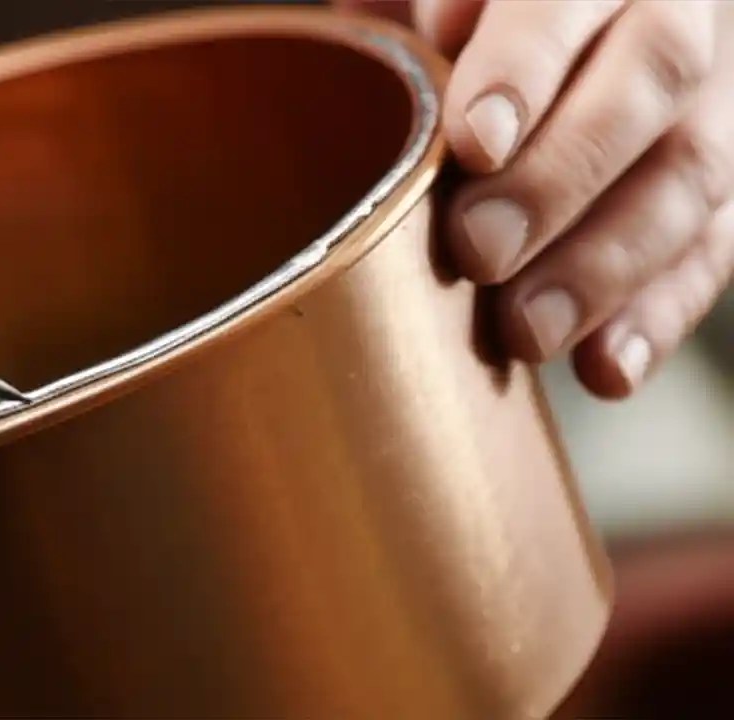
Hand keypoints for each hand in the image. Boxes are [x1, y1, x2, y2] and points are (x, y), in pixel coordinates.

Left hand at [336, 0, 733, 398]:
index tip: (473, 144)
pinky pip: (716, 245)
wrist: (521, 51)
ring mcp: (715, 96)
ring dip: (607, 265)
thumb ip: (420, 6)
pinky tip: (606, 370)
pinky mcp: (723, 180)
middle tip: (479, 250)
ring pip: (695, 173)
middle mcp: (676, 8)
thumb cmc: (453, 17)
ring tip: (526, 331)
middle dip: (562, 178)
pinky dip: (659, 314)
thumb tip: (425, 45)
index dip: (525, 66)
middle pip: (650, 81)